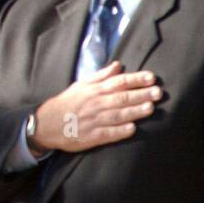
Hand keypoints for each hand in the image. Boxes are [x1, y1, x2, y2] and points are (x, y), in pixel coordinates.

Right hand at [28, 62, 161, 154]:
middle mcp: (95, 104)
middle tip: (158, 93)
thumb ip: (101, 76)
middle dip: (141, 94)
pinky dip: (120, 131)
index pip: (118, 82)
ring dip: (134, 111)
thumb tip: (118, 65)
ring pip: (117, 115)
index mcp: (94, 90)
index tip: (151, 77)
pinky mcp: (91, 137)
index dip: (136, 79)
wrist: (46, 124)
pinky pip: (108, 134)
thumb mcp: (81, 85)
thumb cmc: (67, 103)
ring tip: (150, 108)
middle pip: (121, 98)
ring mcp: (93, 121)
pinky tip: (132, 129)